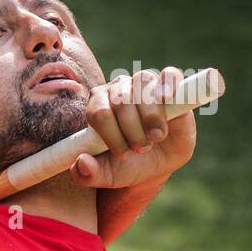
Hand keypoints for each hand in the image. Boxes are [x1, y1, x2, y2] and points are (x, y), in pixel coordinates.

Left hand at [70, 67, 197, 189]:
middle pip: (122, 100)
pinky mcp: (169, 85)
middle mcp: (118, 90)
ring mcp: (143, 85)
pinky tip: (167, 100)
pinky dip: (169, 84)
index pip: (99, 112)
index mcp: (97, 106)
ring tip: (156, 137)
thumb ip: (87, 174)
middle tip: (141, 149)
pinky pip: (169, 74)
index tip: (122, 154)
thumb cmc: (126, 165)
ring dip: (151, 115)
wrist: (155, 162)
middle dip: (132, 130)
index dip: (111, 134)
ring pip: (143, 86)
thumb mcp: (106, 175)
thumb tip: (81, 162)